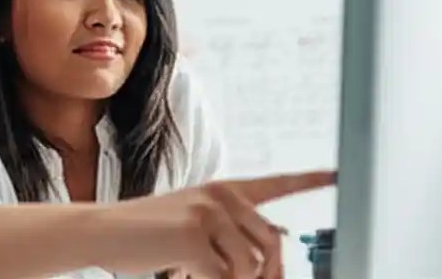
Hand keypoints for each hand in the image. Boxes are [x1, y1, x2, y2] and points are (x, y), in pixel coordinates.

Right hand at [104, 169, 335, 278]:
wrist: (103, 231)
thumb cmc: (150, 235)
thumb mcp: (196, 226)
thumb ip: (233, 235)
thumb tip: (273, 259)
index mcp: (225, 189)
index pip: (277, 184)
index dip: (311, 180)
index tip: (338, 174)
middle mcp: (220, 195)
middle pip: (273, 242)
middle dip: (267, 274)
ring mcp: (206, 213)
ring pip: (252, 266)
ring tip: (199, 274)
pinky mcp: (192, 236)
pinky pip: (225, 278)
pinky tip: (183, 274)